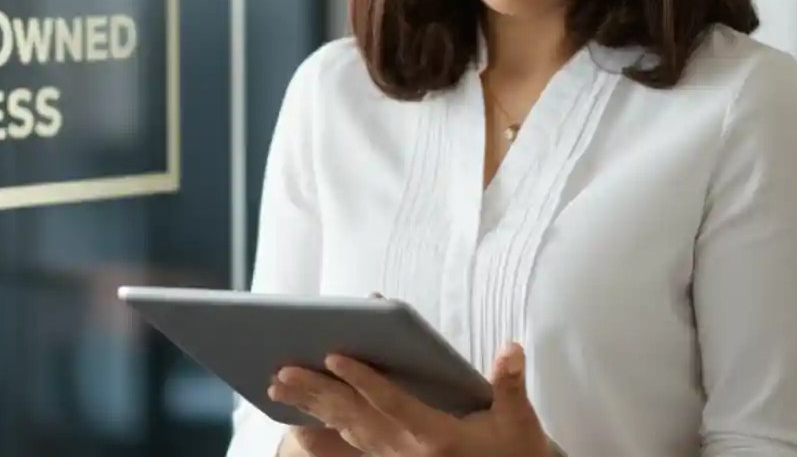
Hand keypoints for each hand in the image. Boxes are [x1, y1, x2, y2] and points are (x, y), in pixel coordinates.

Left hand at [268, 342, 552, 456]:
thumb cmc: (512, 453)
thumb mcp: (518, 423)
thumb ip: (510, 385)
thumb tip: (512, 349)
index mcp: (435, 436)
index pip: (391, 402)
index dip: (363, 379)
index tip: (334, 356)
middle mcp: (407, 451)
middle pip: (354, 416)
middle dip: (316, 391)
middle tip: (282, 371)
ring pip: (344, 429)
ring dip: (310, 407)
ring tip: (278, 386)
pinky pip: (348, 447)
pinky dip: (320, 434)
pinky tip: (296, 425)